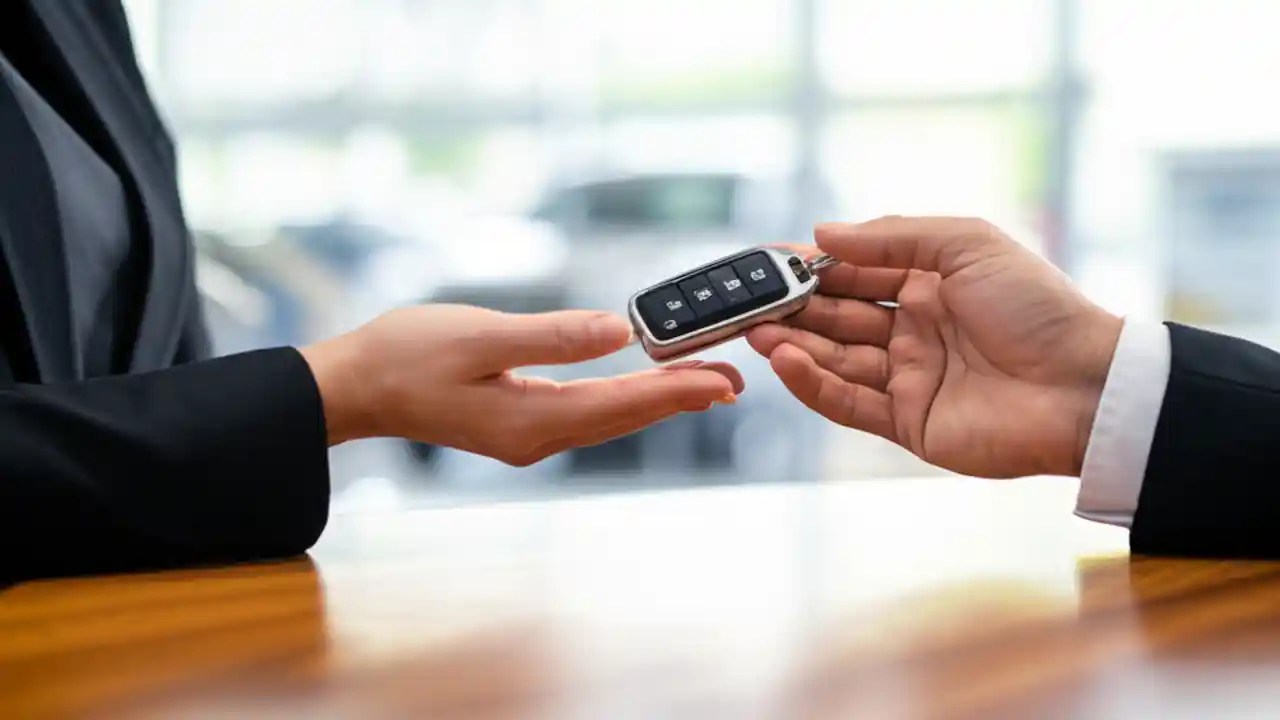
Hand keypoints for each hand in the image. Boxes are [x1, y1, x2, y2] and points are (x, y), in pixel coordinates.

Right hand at [301, 304, 741, 464]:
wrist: (356, 387)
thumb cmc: (405, 357)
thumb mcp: (479, 335)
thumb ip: (552, 336)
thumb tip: (619, 332)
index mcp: (531, 420)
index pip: (622, 405)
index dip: (677, 391)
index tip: (724, 380)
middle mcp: (537, 438)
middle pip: (625, 418)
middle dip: (680, 397)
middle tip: (733, 379)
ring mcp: (527, 436)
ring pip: (609, 418)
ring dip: (655, 400)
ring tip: (703, 383)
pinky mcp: (517, 422)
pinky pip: (586, 413)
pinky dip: (622, 398)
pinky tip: (638, 386)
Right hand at [748, 217, 1121, 477]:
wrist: (1086, 387)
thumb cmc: (1038, 308)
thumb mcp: (968, 245)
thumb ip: (893, 238)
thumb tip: (824, 234)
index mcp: (930, 286)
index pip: (855, 275)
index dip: (812, 268)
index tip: (769, 262)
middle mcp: (915, 332)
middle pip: (837, 318)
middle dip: (793, 308)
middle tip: (747, 301)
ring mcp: (910, 379)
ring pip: (836, 360)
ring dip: (794, 345)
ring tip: (755, 331)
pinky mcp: (910, 423)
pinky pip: (850, 403)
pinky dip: (814, 384)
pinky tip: (787, 362)